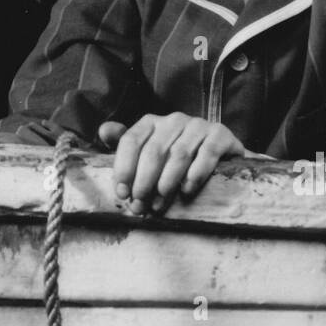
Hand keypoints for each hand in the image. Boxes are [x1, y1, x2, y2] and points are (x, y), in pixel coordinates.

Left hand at [98, 112, 249, 215]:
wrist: (221, 159)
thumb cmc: (177, 160)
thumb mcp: (149, 153)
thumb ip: (127, 145)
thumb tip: (103, 131)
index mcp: (152, 122)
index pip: (131, 140)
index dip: (123, 168)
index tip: (122, 193)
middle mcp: (174, 119)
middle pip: (153, 151)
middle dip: (143, 182)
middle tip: (140, 206)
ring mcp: (199, 125)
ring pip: (178, 154)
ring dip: (166, 183)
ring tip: (159, 204)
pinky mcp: (221, 135)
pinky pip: (207, 154)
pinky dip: (195, 174)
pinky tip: (186, 191)